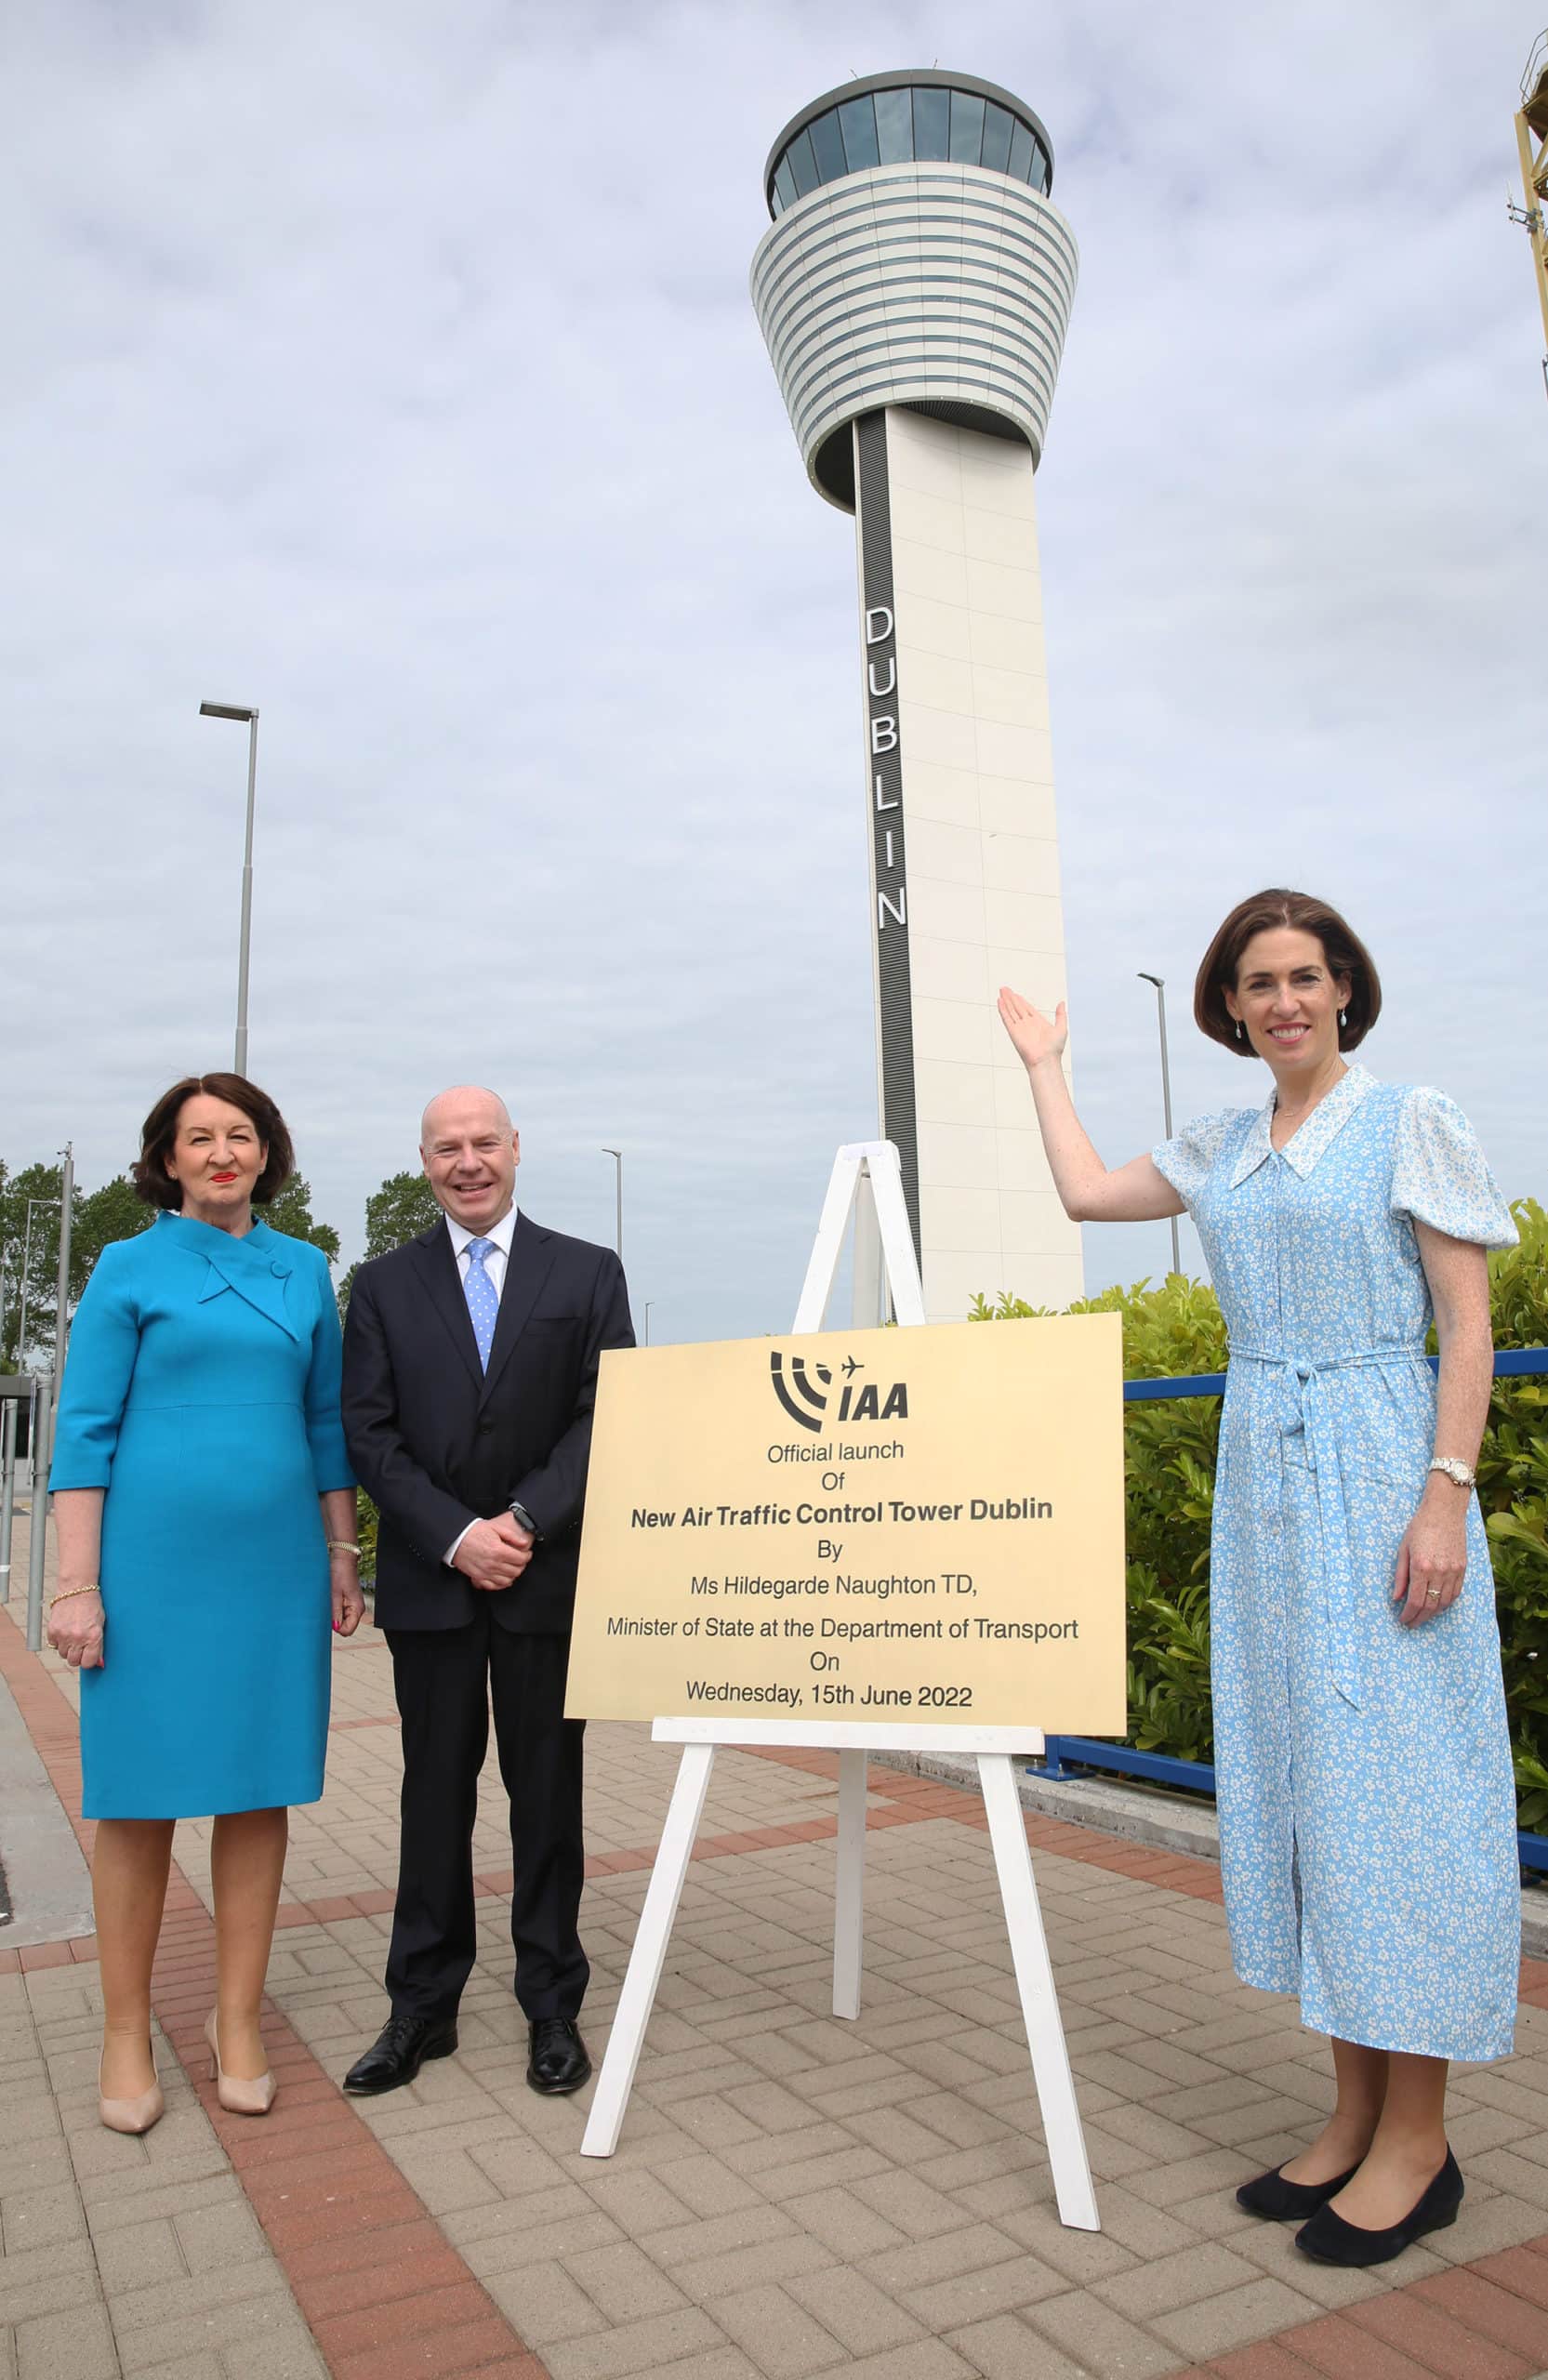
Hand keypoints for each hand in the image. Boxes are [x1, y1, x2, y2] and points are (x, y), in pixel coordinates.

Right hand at [47, 1588, 104, 1670]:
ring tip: (73, 1635)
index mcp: (93, 1637)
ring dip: (67, 1648)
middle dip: (77, 1656)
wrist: (77, 1589)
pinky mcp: (52, 1631)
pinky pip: (54, 1645)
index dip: (88, 1661)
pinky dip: (58, 1641)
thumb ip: (98, 1645)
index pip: (88, 1663)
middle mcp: (78, 1638)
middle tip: (80, 1645)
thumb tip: (98, 1663)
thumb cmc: (92, 1607)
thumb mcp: (100, 1626)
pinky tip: (65, 1629)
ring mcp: (64, 1635)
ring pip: (63, 1654)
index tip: (89, 1656)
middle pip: (73, 1662)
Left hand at [332, 1561, 365, 1636]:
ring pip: (341, 1620)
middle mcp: (356, 1609)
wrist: (342, 1559)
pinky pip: (339, 1612)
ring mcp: (351, 1605)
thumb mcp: (335, 1594)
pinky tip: (329, 1600)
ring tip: (329, 1601)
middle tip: (327, 1607)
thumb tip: (335, 1628)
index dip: (336, 1627)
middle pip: (344, 1626)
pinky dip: (333, 1609)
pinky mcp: (346, 1601)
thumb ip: (335, 1613)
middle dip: (334, 1621)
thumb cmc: (340, 1572)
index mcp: (357, 1608)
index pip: (347, 1630)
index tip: (328, 1617)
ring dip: (333, 1614)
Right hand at [453, 1514, 533, 1591]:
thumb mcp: (495, 1527)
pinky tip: (504, 1578)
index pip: (521, 1559)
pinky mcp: (478, 1577)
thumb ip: (512, 1536)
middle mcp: (493, 1564)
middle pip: (516, 1571)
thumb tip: (524, 1544)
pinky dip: (501, 1584)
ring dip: (513, 1574)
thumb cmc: (474, 1532)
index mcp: (499, 1551)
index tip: (527, 1553)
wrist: (456, 1539)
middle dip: (522, 1565)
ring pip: (507, 1580)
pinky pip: (494, 1586)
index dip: (527, 1556)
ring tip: (513, 1567)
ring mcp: (485, 1572)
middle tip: (521, 1559)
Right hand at [998, 988, 1067, 1072]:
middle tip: (1005, 989)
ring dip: (1006, 1001)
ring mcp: (1020, 1027)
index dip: (1021, 1001)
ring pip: (1011, 1010)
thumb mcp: (1062, 1028)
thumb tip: (1062, 1003)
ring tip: (1001, 991)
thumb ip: (1061, 1015)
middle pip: (1017, 1007)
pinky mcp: (1014, 1031)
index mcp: (1038, 1023)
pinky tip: (999, 1002)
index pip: (1027, 1008)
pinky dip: (1002, 1010)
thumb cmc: (1054, 1049)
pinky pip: (1006, 1018)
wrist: (1046, 1060)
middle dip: (1011, 998)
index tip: (1015, 994)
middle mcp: (1028, 1024)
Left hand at [1393, 1485, 1467, 1626]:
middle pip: (1430, 1606)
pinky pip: (1455, 1593)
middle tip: (1411, 1623)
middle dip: (1419, 1618)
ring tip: (1422, 1617)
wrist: (1445, 1511)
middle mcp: (1439, 1572)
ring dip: (1433, 1614)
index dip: (1408, 1614)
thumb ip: (1400, 1576)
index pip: (1415, 1601)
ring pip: (1444, 1603)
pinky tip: (1437, 1606)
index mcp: (1421, 1567)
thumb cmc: (1420, 1527)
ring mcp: (1453, 1571)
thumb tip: (1396, 1598)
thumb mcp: (1403, 1549)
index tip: (1403, 1620)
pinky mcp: (1463, 1568)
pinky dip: (1445, 1603)